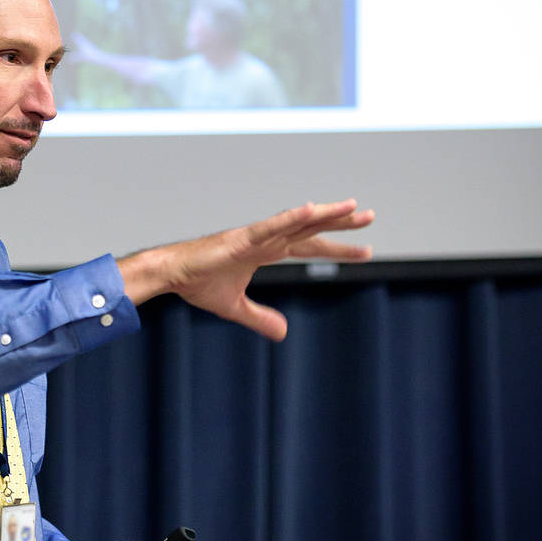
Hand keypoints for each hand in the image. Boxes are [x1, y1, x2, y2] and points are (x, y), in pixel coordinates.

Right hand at [118, 200, 373, 341]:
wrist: (171, 274)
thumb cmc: (197, 283)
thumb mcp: (236, 308)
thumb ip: (260, 318)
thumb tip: (284, 334)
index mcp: (266, 251)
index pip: (309, 246)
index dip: (337, 248)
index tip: (365, 251)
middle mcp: (266, 239)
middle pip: (311, 229)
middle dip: (341, 223)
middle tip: (370, 217)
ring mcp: (256, 236)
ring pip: (297, 222)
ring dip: (326, 214)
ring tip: (353, 206)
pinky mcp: (242, 238)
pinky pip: (271, 226)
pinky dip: (291, 218)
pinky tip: (311, 209)